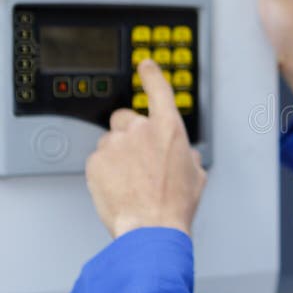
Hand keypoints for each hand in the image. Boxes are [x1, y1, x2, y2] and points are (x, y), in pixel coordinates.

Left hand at [86, 59, 206, 238]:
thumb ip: (188, 156)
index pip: (159, 90)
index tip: (146, 65)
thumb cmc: (175, 205)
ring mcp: (115, 145)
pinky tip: (118, 187)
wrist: (151, 227)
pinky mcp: (95, 162)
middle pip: (126, 119)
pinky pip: (98, 160)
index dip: (152, 75)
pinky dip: (105, 171)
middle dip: (130, 134)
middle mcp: (140, 130)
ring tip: (130, 180)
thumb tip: (186, 156)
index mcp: (169, 129)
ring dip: (118, 155)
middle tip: (138, 158)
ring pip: (111, 142)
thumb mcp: (196, 176)